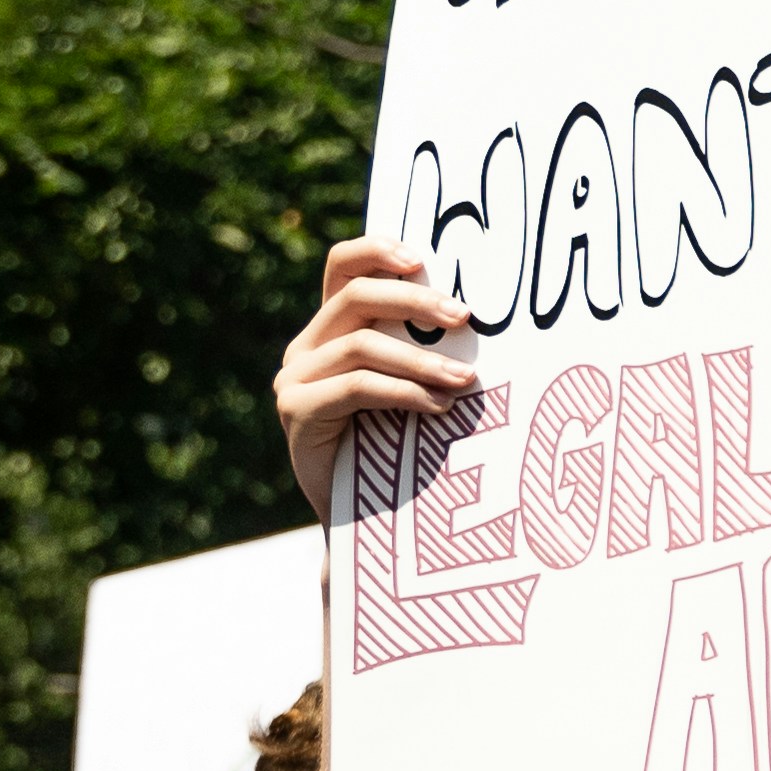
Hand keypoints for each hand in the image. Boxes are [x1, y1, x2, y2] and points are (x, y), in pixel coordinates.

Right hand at [276, 236, 480, 518]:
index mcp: (331, 328)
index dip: (376, 250)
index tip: (421, 258)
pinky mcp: (296, 412)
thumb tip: (475, 318)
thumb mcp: (410, 385)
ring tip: (466, 380)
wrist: (363, 520)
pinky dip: (404, 392)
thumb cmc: (397, 448)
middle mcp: (306, 347)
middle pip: (355, 297)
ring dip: (422, 360)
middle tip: (464, 317)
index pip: (342, 267)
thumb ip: (421, 348)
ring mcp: (294, 378)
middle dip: (415, 302)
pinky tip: (439, 406)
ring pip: (361, 345)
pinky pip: (355, 387)